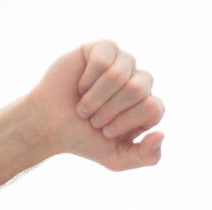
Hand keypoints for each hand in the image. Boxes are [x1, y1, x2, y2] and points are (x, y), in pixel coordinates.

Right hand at [24, 39, 164, 170]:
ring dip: (97, 97)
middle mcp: (139, 82)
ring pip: (120, 73)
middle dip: (110, 109)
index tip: (106, 132)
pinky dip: (88, 80)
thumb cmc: (84, 139)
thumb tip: (161, 134)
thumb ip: (146, 157)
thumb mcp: (116, 159)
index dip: (127, 121)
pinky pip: (103, 61)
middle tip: (94, 119)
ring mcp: (123, 63)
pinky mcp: (104, 49)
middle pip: (139, 88)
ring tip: (85, 106)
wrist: (50, 126)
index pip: (154, 107)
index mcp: (147, 107)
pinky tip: (80, 86)